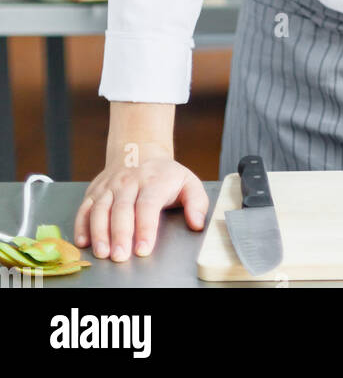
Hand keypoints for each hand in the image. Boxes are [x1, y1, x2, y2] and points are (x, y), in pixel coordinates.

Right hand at [74, 153, 209, 261]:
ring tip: (102, 253)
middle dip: (120, 234)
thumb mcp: (188, 182)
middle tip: (120, 256)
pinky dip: (81, 225)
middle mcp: (129, 181)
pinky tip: (83, 241)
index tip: (144, 249)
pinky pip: (84, 207)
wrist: (139, 150)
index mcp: (154, 180)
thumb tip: (197, 224)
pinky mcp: (95, 191)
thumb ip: (197, 203)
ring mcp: (110, 186)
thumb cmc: (165, 175)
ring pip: (100, 208)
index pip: (148, 205)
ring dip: (99, 231)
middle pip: (122, 208)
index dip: (145, 228)